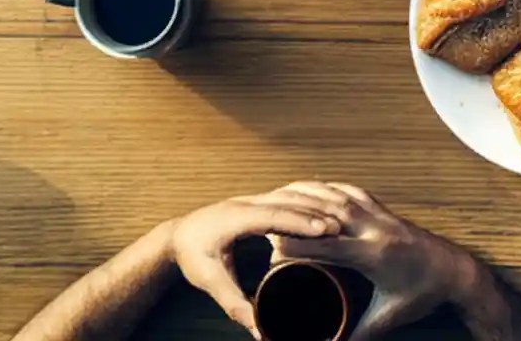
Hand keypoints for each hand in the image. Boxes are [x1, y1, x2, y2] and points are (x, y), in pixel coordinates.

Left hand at [168, 184, 345, 339]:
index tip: (325, 229)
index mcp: (233, 218)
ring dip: (315, 203)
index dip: (300, 221)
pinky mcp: (259, 200)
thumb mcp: (210, 281)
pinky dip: (309, 200)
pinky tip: (326, 209)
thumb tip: (258, 328)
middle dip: (315, 211)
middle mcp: (245, 203)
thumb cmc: (192, 256)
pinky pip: (289, 194)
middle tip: (342, 226)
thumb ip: (235, 304)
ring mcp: (253, 198)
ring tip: (341, 219)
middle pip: (287, 200)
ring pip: (290, 193)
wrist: (178, 235)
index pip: (272, 215)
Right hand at [269, 182, 475, 340]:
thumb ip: (357, 335)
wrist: (456, 271)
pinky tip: (312, 189)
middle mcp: (377, 228)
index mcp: (375, 254)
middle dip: (295, 216)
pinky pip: (353, 192)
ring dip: (308, 196)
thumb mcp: (389, 317)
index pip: (329, 245)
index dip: (299, 244)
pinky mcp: (385, 210)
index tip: (269, 249)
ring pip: (339, 197)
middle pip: (328, 214)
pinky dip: (329, 189)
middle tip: (265, 221)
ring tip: (278, 199)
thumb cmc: (423, 294)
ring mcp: (382, 215)